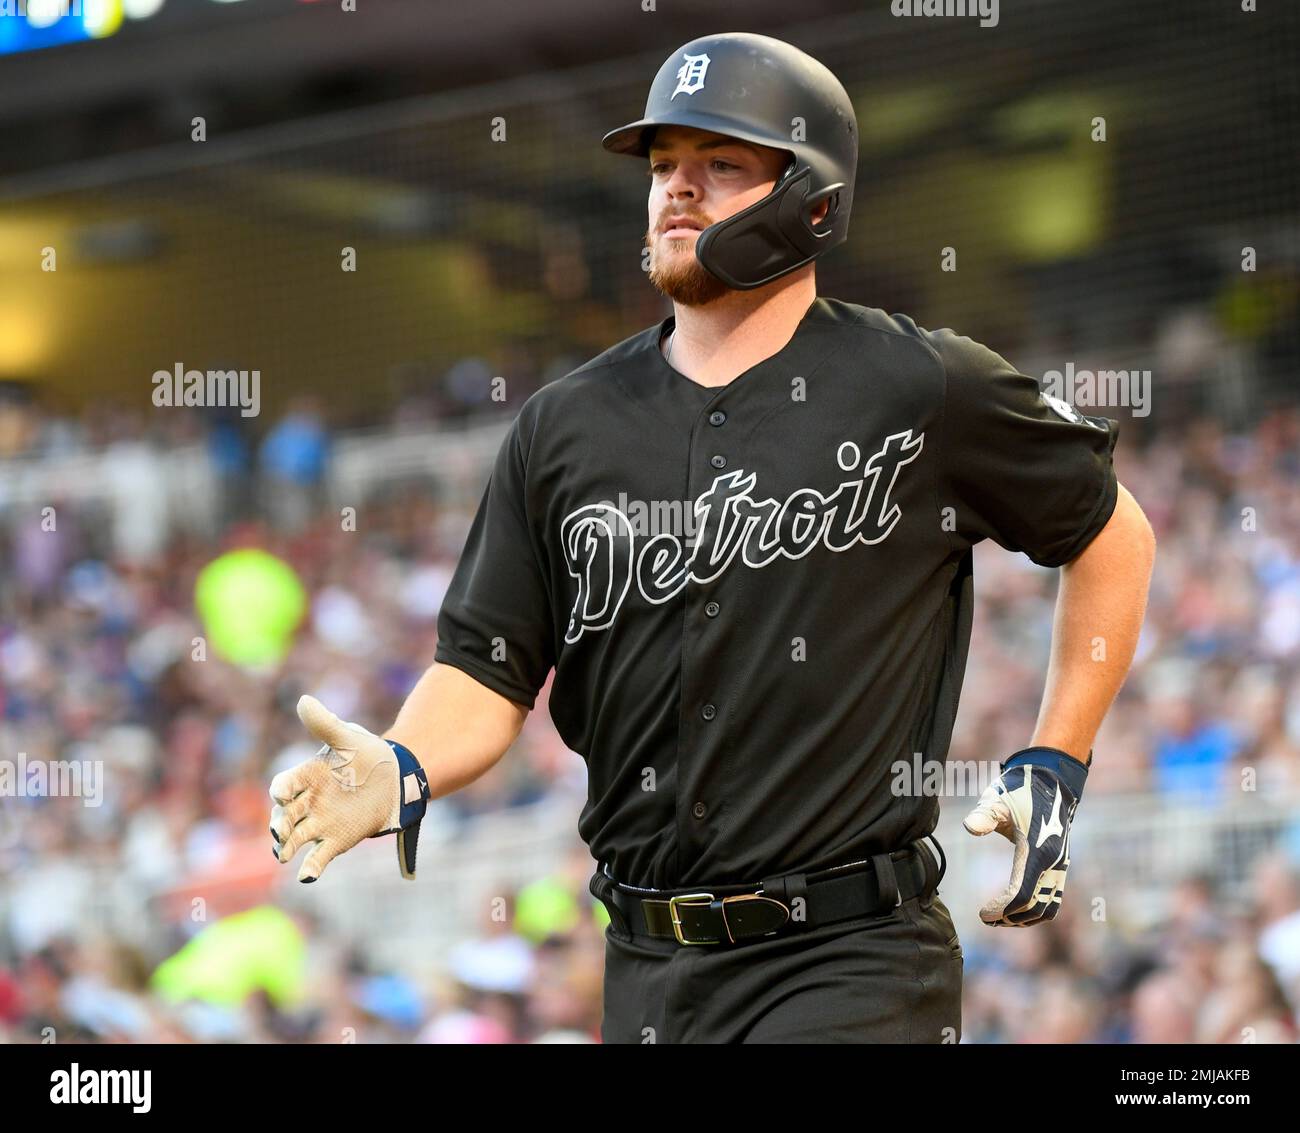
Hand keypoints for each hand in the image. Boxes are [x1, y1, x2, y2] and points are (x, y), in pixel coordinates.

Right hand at [269, 695, 429, 882]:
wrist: (395, 777)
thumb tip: (304, 701)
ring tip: (283, 854)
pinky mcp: (335, 841)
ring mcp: (320, 823)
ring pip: (294, 838)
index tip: (281, 794)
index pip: (285, 785)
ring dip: (286, 847)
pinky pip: (317, 858)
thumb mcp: (348, 737)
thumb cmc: (367, 754)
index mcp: (306, 776)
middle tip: (279, 832)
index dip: (281, 790)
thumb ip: (326, 724)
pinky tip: (307, 876)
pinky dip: (310, 868)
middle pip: (283, 816)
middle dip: (278, 824)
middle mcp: (307, 802)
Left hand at [962, 747, 1089, 925]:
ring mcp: (1060, 866)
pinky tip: (1014, 908)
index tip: (982, 913)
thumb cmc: (1019, 790)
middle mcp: (1053, 863)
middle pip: (1034, 908)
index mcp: (1037, 850)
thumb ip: (984, 815)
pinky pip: (1053, 899)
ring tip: (999, 918)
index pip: (1021, 895)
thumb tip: (970, 828)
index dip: (1001, 909)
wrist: (1050, 781)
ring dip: (1024, 918)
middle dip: (1010, 918)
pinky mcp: (1061, 866)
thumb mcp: (997, 800)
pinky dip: (1036, 910)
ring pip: (1048, 908)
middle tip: (986, 919)